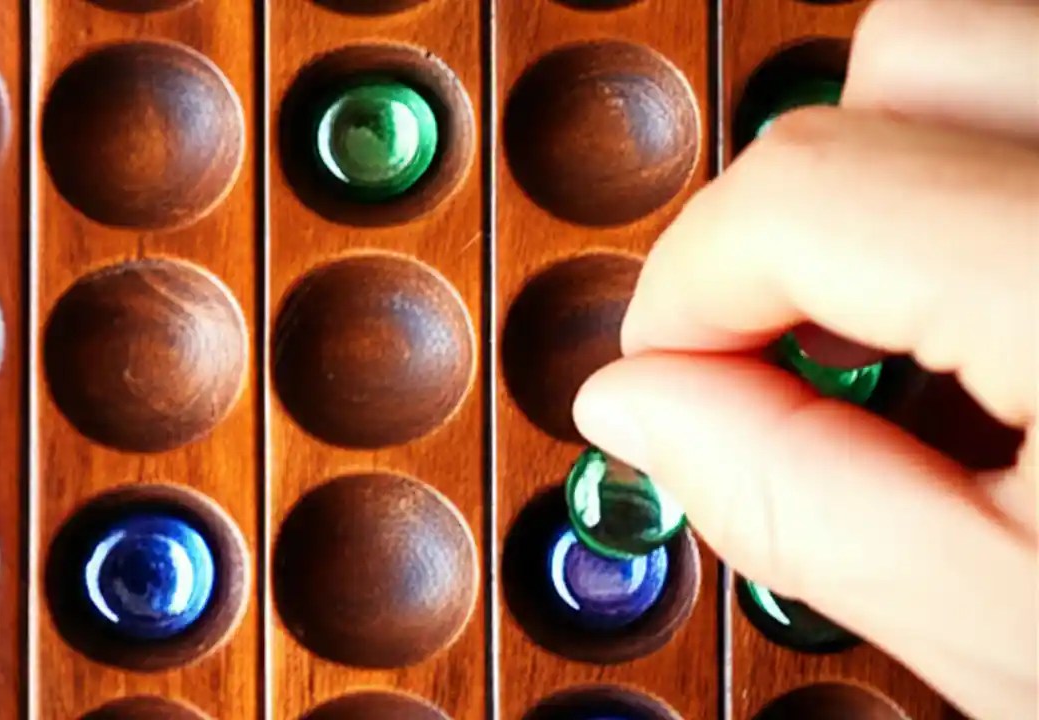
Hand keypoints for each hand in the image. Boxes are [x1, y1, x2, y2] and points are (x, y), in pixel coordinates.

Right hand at [571, 0, 1037, 717]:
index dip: (691, 289)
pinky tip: (1016, 320)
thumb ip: (799, 504)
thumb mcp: (1022, 639)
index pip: (812, 183)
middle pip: (904, 56)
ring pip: (987, 55)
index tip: (674, 384)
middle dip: (796, 201)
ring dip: (898, 174)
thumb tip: (636, 405)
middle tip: (796, 347)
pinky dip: (987, 179)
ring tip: (918, 335)